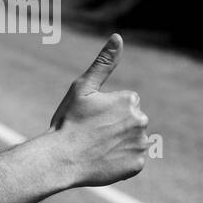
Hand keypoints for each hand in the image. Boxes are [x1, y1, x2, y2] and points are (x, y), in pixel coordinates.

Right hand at [48, 34, 150, 186]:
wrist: (61, 159)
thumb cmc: (69, 121)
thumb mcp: (83, 88)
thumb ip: (104, 63)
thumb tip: (118, 37)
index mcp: (130, 100)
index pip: (126, 103)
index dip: (107, 110)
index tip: (91, 118)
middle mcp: (141, 120)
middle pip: (131, 121)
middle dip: (116, 126)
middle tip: (92, 134)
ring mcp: (140, 144)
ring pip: (132, 140)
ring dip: (120, 143)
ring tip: (97, 148)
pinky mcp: (137, 165)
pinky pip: (132, 161)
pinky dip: (121, 161)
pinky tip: (104, 160)